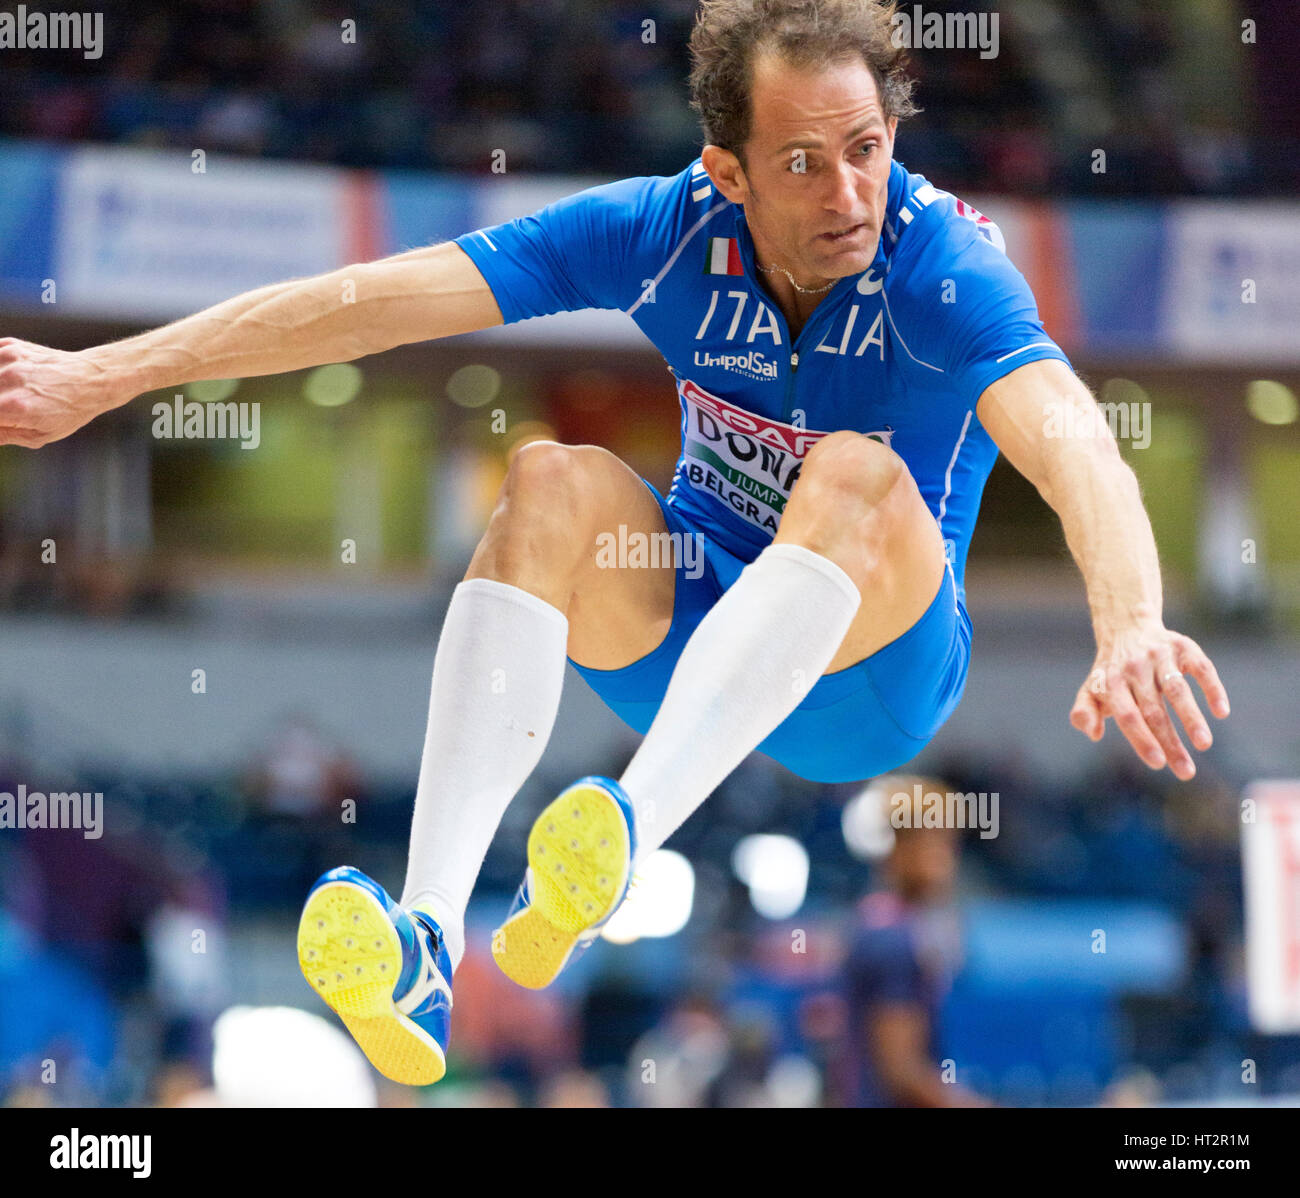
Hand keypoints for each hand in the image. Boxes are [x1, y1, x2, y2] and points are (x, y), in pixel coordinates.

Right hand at [0, 337, 128, 446]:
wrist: (93, 379)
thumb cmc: (70, 411)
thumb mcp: (40, 434)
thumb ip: (3, 435)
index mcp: (14, 407)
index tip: (2, 418)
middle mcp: (9, 379)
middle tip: (7, 407)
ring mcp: (9, 359)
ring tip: (9, 396)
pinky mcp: (10, 345)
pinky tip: (6, 378)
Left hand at [1070, 624, 1229, 780]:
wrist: (1126, 628)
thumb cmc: (1111, 673)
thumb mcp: (1090, 691)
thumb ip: (1084, 713)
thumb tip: (1093, 734)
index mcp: (1112, 683)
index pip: (1127, 715)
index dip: (1142, 739)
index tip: (1158, 763)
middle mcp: (1136, 669)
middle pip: (1154, 710)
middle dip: (1170, 742)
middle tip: (1186, 772)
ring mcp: (1160, 657)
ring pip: (1177, 689)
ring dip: (1192, 718)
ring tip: (1203, 744)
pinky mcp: (1183, 648)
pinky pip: (1202, 668)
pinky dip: (1212, 689)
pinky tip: (1221, 712)